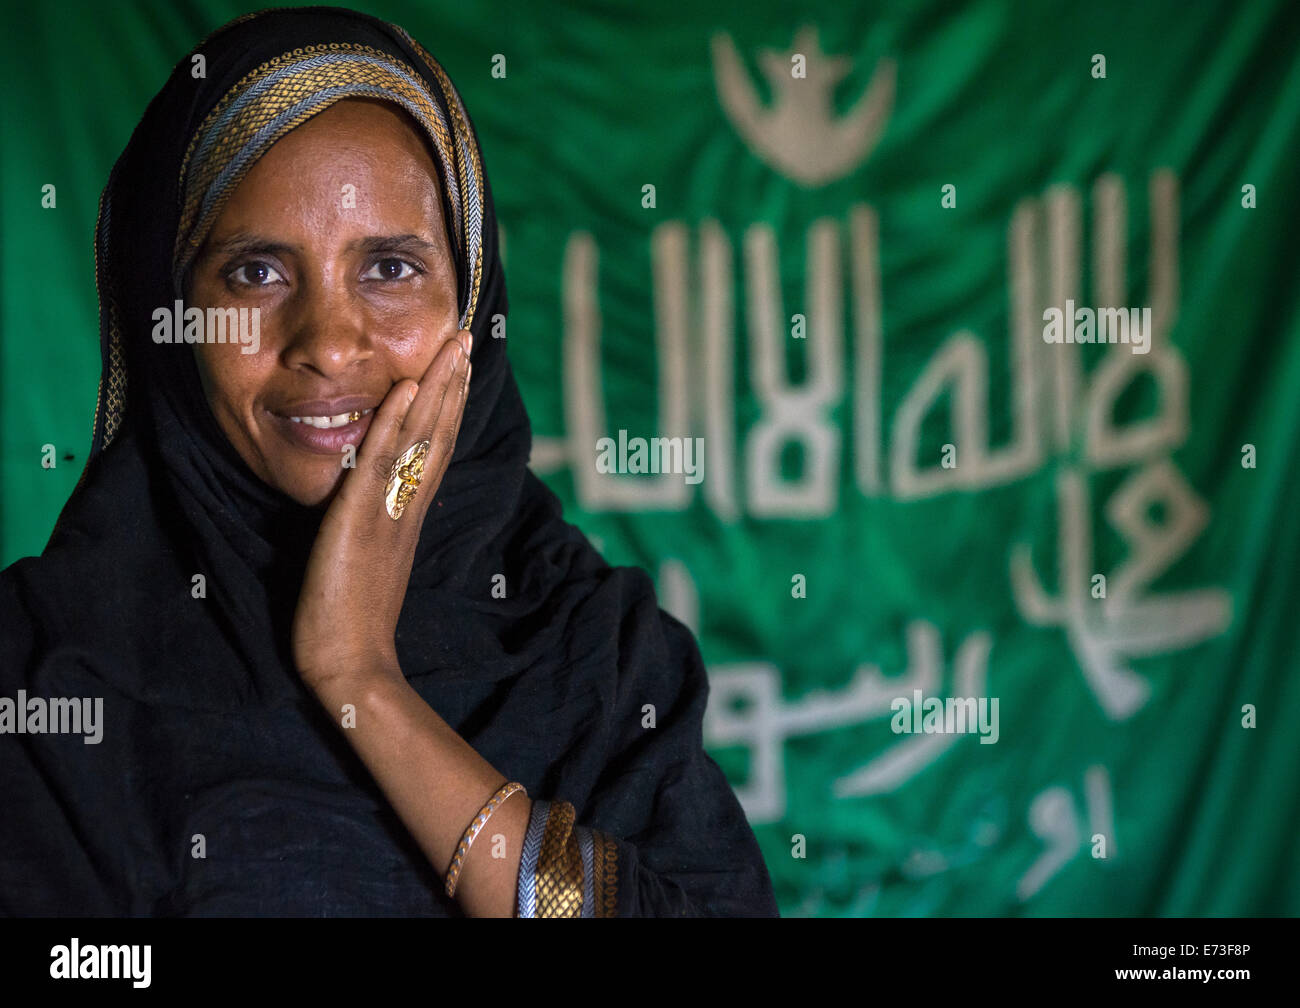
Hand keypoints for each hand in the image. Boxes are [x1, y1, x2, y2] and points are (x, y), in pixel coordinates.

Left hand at [292, 328, 472, 689]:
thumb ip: (379, 527)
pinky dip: (396, 422)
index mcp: (408, 514)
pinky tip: (408, 387)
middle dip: (453, 383)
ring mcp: (389, 510)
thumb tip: (379, 504)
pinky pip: (382, 461)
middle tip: (466, 339)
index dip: (449, 405)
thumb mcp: (369, 560)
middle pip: (440, 433)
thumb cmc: (350, 622)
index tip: (459, 367)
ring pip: (421, 438)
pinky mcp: (361, 518)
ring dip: (437, 387)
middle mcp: (407, 506)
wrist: (350, 663)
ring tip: (453, 346)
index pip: (437, 448)